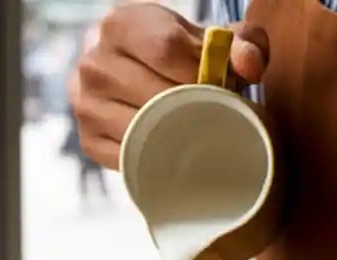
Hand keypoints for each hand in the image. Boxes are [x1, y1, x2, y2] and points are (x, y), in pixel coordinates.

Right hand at [69, 3, 270, 168]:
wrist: (134, 74)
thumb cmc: (179, 56)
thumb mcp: (211, 39)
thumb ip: (243, 43)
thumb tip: (250, 65)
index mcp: (120, 25)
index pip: (167, 49)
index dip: (201, 70)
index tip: (219, 83)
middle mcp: (94, 63)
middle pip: (156, 94)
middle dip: (194, 106)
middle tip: (215, 112)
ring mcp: (86, 104)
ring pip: (142, 129)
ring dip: (177, 134)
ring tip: (196, 128)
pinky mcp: (89, 140)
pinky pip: (130, 157)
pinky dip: (157, 157)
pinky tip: (173, 147)